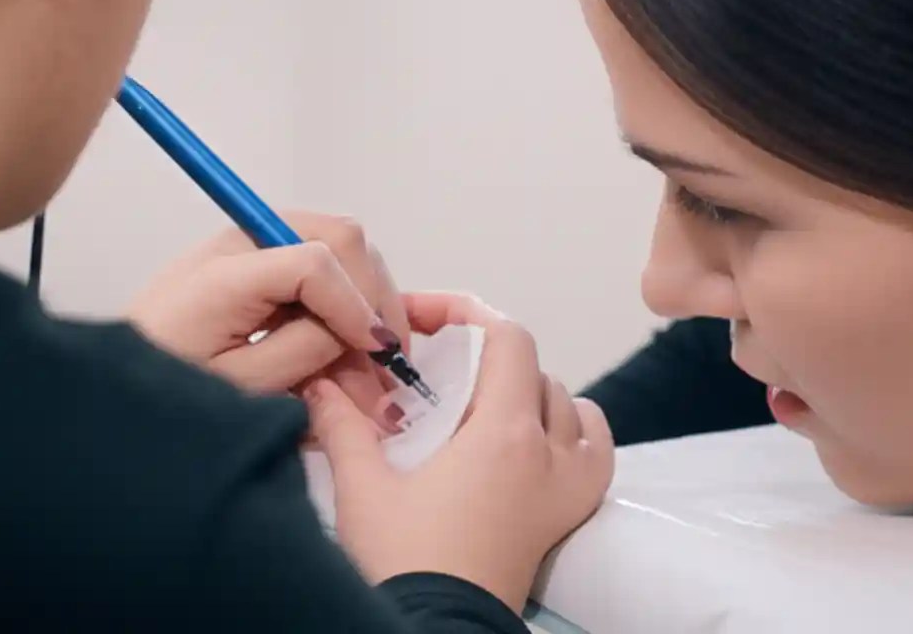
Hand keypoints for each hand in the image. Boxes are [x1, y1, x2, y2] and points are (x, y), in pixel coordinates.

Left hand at [128, 213, 409, 420]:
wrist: (116, 387)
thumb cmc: (168, 391)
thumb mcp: (239, 386)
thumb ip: (303, 351)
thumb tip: (357, 332)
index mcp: (225, 272)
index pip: (316, 262)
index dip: (358, 306)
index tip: (379, 354)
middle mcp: (242, 241)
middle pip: (340, 239)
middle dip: (374, 297)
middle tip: (390, 358)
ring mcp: (252, 245)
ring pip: (339, 247)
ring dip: (365, 300)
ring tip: (371, 362)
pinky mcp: (258, 261)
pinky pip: (320, 262)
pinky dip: (348, 296)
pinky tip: (359, 340)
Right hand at [306, 296, 614, 611]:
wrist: (437, 632)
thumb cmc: (406, 566)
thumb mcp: (361, 487)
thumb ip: (340, 424)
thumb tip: (318, 383)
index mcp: (503, 435)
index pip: (507, 337)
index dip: (466, 311)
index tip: (424, 318)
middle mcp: (547, 453)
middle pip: (532, 366)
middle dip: (482, 353)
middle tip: (431, 368)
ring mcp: (566, 486)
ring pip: (565, 402)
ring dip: (523, 388)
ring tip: (474, 402)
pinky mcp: (568, 515)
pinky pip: (594, 448)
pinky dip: (572, 427)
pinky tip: (535, 436)